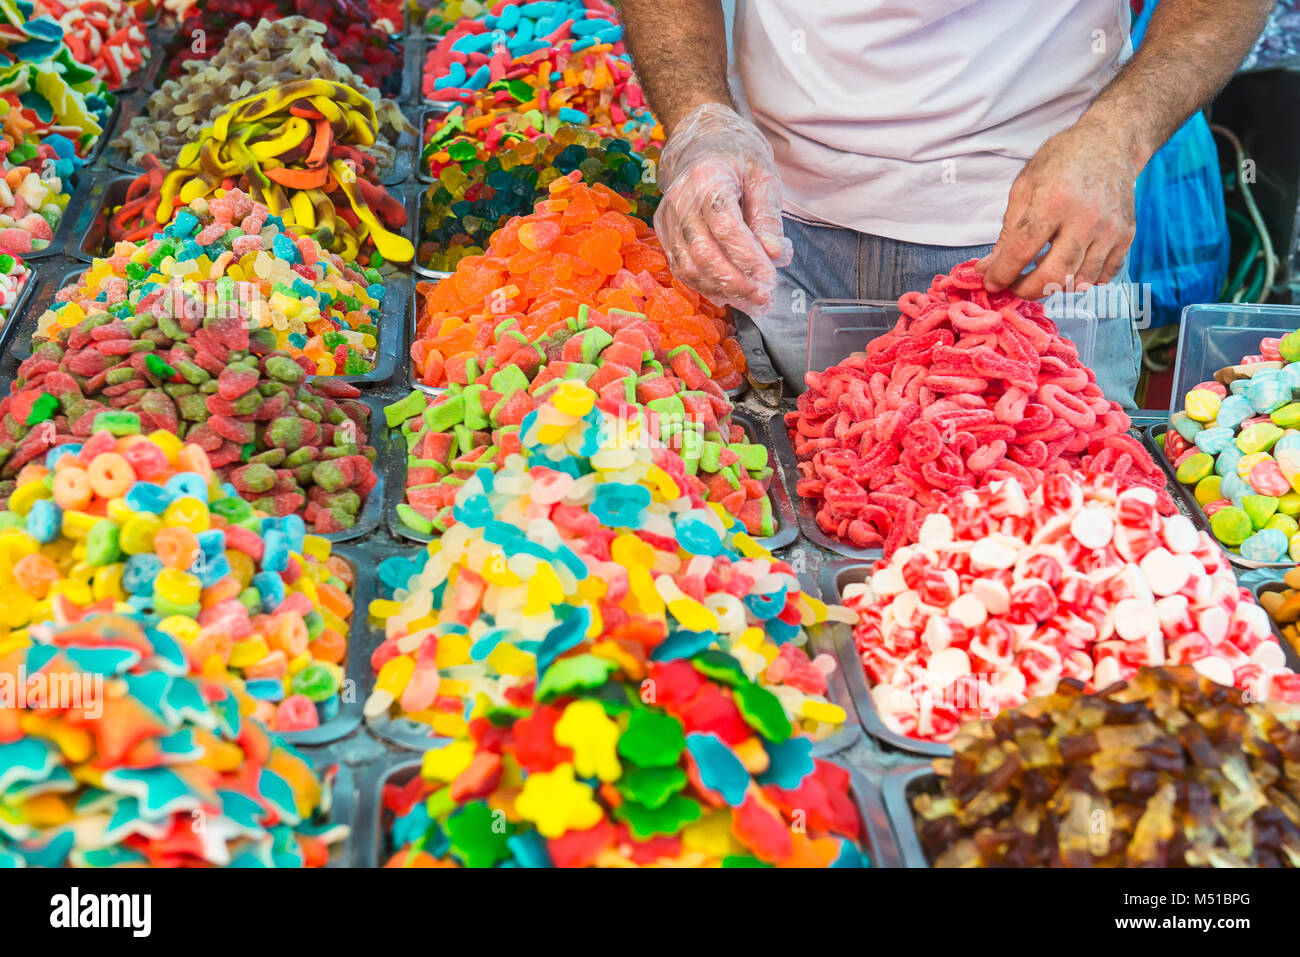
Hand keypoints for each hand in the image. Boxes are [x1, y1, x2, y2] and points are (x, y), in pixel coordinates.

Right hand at [655, 103, 792, 312]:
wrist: (702, 141)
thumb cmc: (737, 157)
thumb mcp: (763, 175)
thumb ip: (769, 216)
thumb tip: (775, 255)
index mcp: (708, 177)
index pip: (725, 226)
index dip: (747, 256)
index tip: (770, 277)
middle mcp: (681, 199)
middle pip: (703, 251)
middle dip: (736, 281)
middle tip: (764, 297)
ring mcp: (669, 217)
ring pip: (689, 266)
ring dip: (721, 289)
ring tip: (752, 299)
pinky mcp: (665, 231)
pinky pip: (682, 267)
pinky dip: (706, 285)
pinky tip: (730, 292)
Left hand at [977, 120, 1139, 298]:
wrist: (1110, 143)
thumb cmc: (1062, 162)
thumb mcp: (1024, 188)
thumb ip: (1008, 233)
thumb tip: (989, 268)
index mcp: (1053, 201)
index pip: (1022, 251)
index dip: (1002, 274)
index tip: (991, 283)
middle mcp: (1085, 218)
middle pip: (1054, 275)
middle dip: (1027, 290)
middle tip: (1014, 286)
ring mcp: (1110, 229)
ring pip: (1079, 281)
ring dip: (1054, 287)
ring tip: (1040, 274)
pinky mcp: (1126, 235)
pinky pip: (1103, 276)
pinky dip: (1082, 281)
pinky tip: (1068, 269)